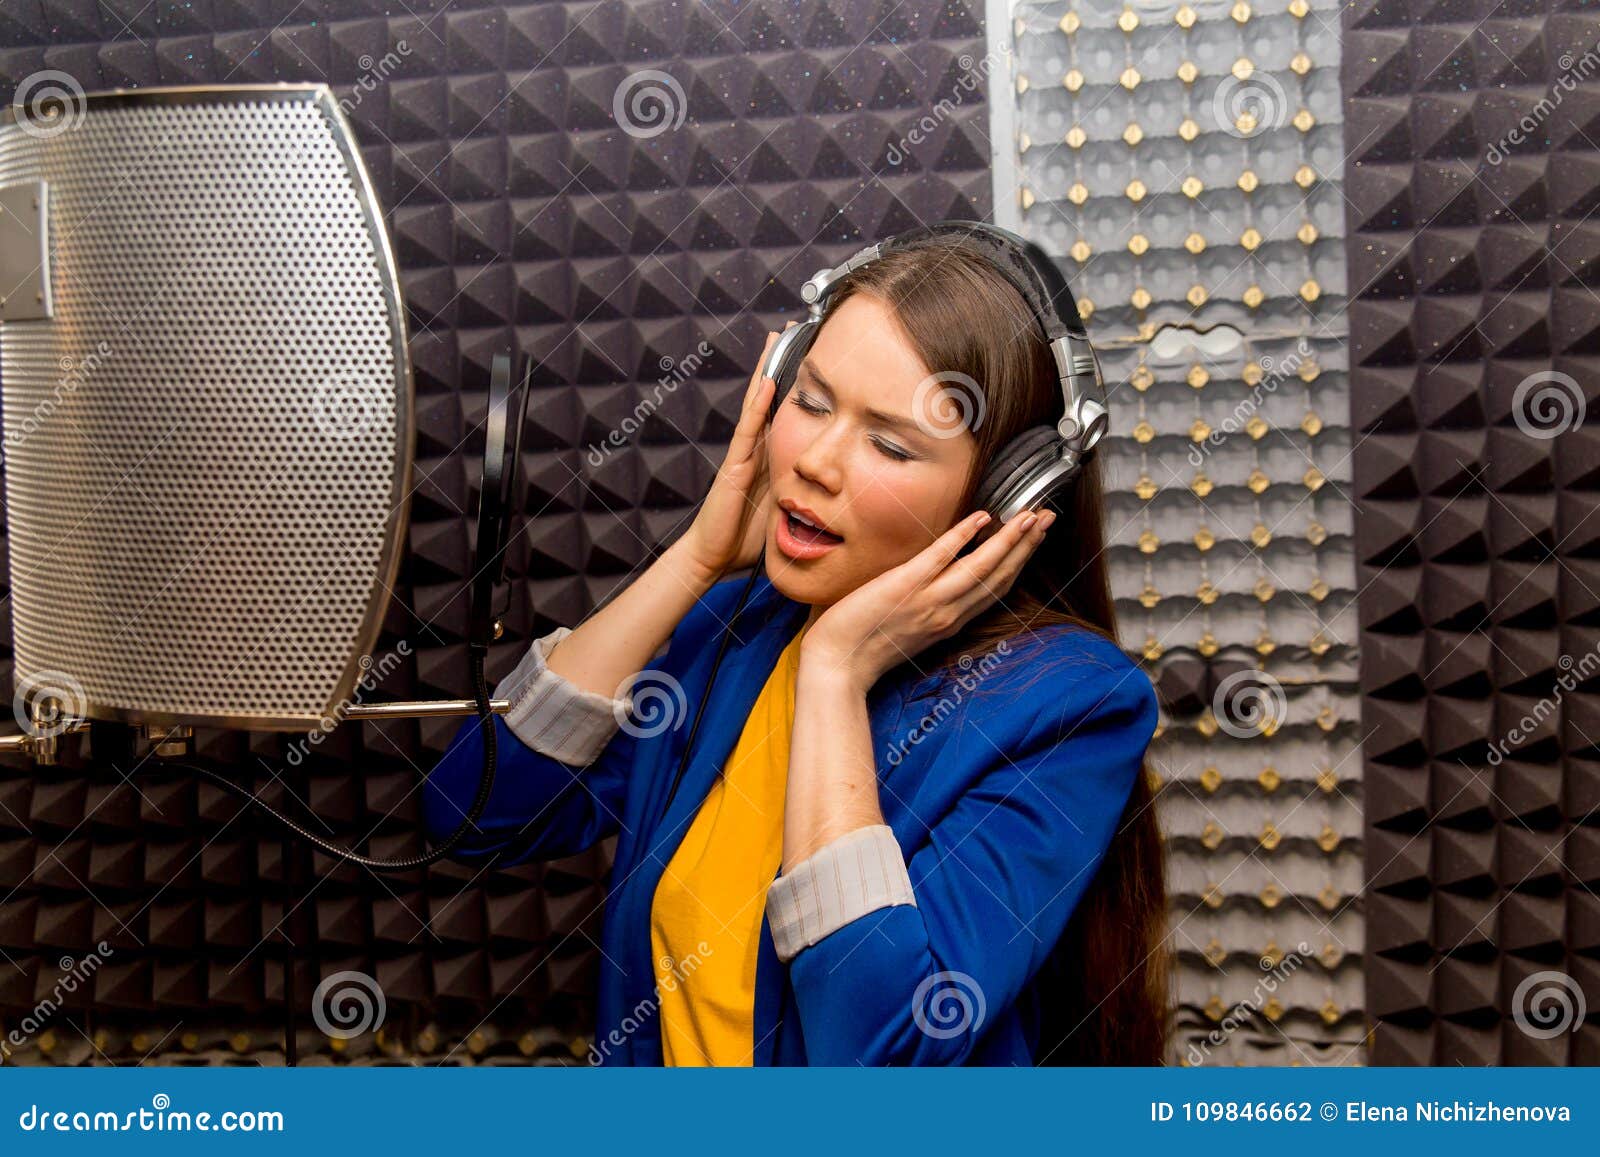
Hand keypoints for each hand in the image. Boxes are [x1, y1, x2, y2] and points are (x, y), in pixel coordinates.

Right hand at [678, 323, 795, 581]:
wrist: (715, 559)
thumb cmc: (749, 539)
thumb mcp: (789, 512)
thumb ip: (808, 497)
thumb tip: (844, 496)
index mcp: (772, 457)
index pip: (789, 411)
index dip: (799, 382)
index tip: (815, 352)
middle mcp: (758, 449)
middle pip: (772, 396)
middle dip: (782, 363)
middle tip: (795, 327)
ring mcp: (744, 454)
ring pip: (758, 402)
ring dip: (768, 369)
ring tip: (778, 337)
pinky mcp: (735, 466)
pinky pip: (748, 429)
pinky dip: (757, 403)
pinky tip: (766, 379)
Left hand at [801, 505, 1058, 688]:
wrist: (837, 666)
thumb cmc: (864, 648)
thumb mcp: (910, 629)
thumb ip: (930, 607)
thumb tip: (940, 580)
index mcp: (950, 622)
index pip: (995, 588)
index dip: (1020, 561)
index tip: (1036, 537)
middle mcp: (948, 613)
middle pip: (999, 576)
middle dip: (1027, 545)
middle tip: (1048, 517)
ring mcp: (929, 600)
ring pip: (981, 568)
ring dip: (1010, 540)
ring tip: (1031, 515)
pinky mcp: (905, 587)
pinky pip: (940, 558)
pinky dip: (962, 537)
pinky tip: (981, 517)